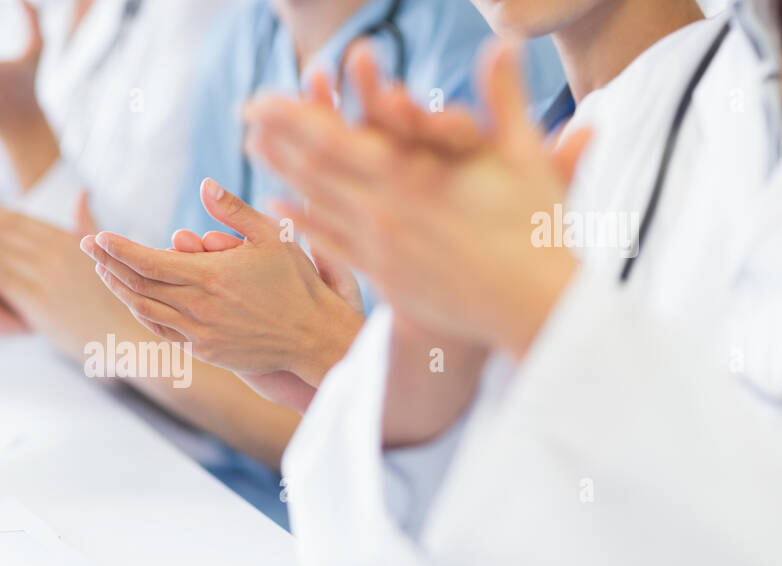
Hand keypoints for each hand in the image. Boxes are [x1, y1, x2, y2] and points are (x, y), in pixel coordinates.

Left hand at [0, 167, 139, 353]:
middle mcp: (57, 251)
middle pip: (3, 229)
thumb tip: (81, 192)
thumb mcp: (106, 255)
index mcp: (68, 240)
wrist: (131, 334)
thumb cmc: (119, 300)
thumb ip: (87, 222)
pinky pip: (2, 278)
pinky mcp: (40, 300)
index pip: (18, 218)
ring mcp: (48, 274)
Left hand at [80, 178, 363, 385]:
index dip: (118, 249)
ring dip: (121, 290)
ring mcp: (199, 333)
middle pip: (138, 286)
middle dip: (108, 264)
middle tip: (88, 247)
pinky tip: (135, 299)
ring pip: (145, 311)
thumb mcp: (272, 236)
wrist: (313, 337)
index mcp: (209, 277)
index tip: (97, 237)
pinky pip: (162, 331)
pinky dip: (143, 313)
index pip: (148, 262)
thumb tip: (203, 185)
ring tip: (105, 271)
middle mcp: (198, 308)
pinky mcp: (205, 351)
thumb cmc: (297, 282)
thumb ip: (233, 210)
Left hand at [243, 41, 590, 357]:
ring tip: (253, 147)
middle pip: (315, 169)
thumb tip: (505, 42)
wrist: (531, 307)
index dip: (293, 119)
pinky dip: (303, 221)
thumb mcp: (524, 156)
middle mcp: (387, 212)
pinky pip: (330, 245)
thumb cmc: (537, 229)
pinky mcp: (384, 275)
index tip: (262, 99)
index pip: (336, 140)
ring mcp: (381, 247)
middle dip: (278, 138)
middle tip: (245, 114)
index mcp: (413, 178)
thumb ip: (504, 97)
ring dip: (281, 173)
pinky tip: (279, 205)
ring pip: (317, 205)